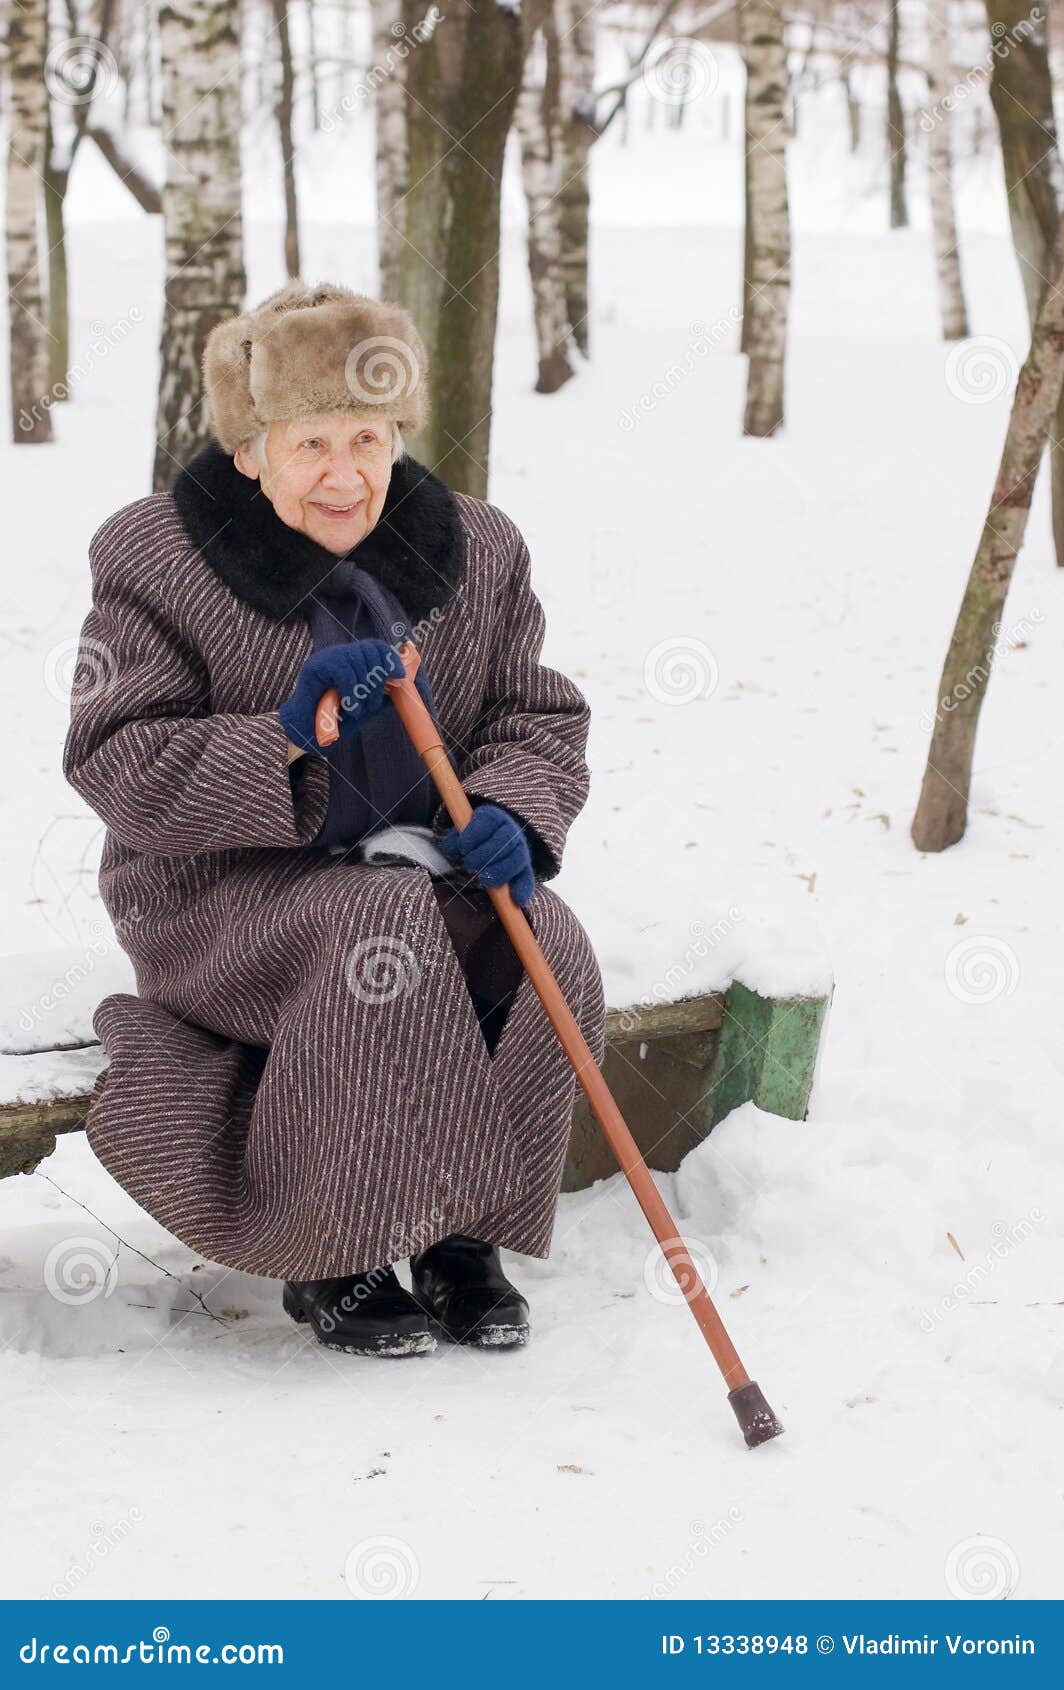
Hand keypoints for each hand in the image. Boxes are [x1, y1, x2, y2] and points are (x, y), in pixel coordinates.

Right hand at [279, 639, 403, 754]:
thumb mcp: (367, 706)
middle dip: (377, 678)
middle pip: (368, 650)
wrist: (308, 732)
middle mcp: (340, 654)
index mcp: (353, 660)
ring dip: (364, 688)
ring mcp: (326, 657)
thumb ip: (384, 695)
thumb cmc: (336, 720)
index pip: (376, 646)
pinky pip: (342, 669)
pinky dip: (351, 689)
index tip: (399, 676)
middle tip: (373, 704)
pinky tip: (350, 707)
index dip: (390, 658)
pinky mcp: (315, 666)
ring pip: (356, 659)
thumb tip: (408, 686)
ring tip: (360, 709)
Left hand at [440, 804, 534, 906]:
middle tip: (469, 863)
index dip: (474, 834)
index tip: (462, 846)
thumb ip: (455, 840)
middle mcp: (511, 831)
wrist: (493, 841)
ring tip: (483, 878)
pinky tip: (518, 900)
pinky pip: (527, 878)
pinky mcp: (524, 869)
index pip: (488, 822)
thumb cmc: (473, 838)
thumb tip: (450, 849)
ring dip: (499, 871)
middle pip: (505, 840)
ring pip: (516, 859)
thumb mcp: (461, 833)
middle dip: (485, 854)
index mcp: (493, 818)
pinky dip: (523, 889)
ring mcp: (520, 850)